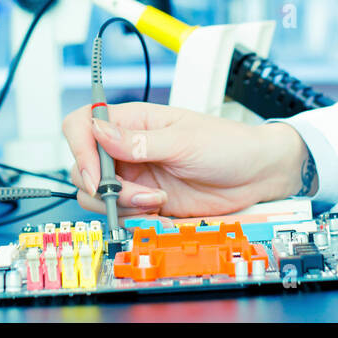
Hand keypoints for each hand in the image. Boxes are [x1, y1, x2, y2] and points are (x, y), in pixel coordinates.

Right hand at [61, 102, 309, 218]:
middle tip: (134, 194)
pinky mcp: (146, 200)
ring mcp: (135, 175)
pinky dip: (133, 216)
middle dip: (103, 185)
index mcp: (134, 121)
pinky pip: (121, 212)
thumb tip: (98, 131)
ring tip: (155, 200)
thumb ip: (139, 141)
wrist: (257, 176)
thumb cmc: (228, 144)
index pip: (84, 125)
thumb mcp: (184, 141)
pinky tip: (160, 208)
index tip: (96, 173)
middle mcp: (128, 147)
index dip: (80, 148)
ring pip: (97, 193)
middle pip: (85, 165)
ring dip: (120, 203)